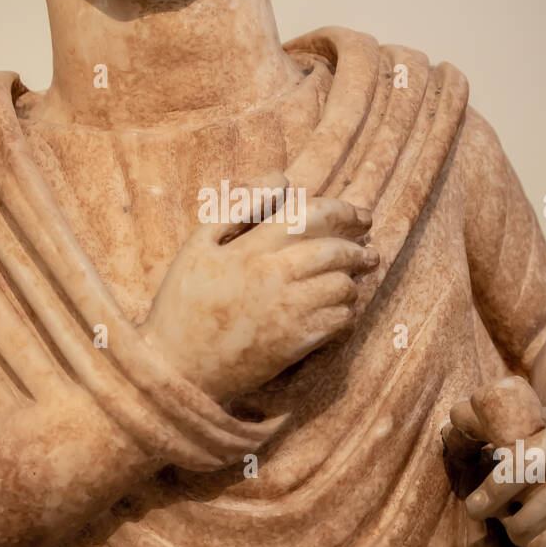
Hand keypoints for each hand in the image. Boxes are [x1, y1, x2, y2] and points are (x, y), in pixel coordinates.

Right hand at [142, 171, 378, 400]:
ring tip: (351, 283)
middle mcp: (274, 275)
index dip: (344, 211)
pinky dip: (346, 315)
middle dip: (358, 248)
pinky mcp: (295, 343)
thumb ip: (238, 206)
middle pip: (335, 251)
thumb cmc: (183, 304)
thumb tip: (281, 177)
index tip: (361, 217)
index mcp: (251, 247)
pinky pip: (339, 321)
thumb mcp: (198, 245)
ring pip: (342, 286)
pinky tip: (340, 315)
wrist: (177, 369)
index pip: (311, 215)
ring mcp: (288, 311)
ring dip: (352, 283)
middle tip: (369, 252)